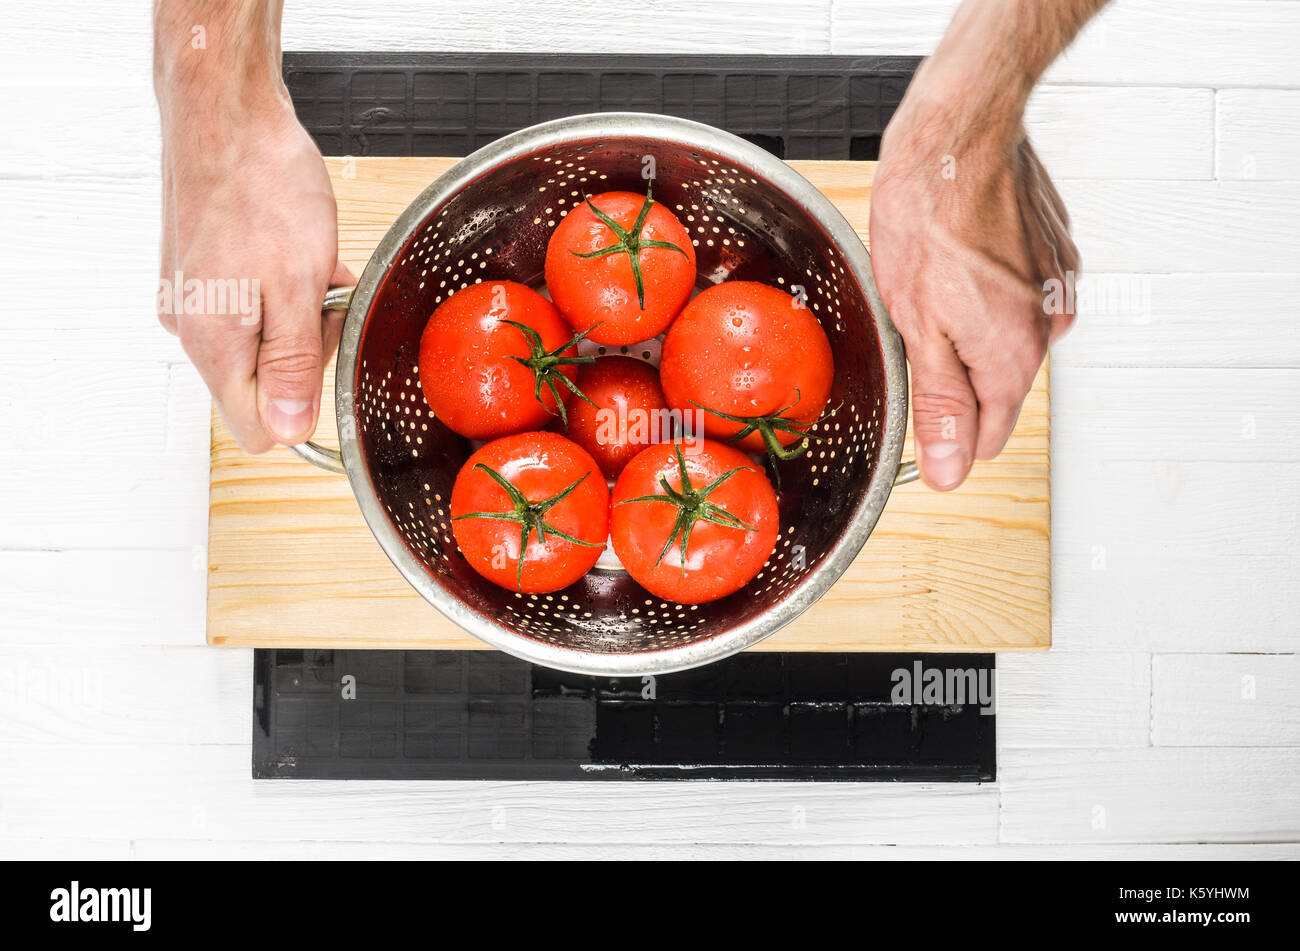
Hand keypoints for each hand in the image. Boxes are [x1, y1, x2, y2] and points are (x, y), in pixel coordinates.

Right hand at [158, 100, 349, 452]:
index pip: (256, 429)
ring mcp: (193, 300)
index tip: (328, 363)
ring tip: (312, 268)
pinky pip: (252, 309)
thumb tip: (289, 429)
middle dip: (307, 351)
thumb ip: (293, 366)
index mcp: (212, 342)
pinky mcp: (202, 276)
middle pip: (263, 386)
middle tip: (324, 298)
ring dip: (300, 317)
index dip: (303, 407)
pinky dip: (283, 292)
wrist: (226, 114)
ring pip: (262, 344)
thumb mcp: (298, 287)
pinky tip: (298, 257)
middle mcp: (191, 328)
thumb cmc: (262, 184)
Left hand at [870, 83, 1078, 490]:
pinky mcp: (1055, 253)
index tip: (917, 408)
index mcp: (1013, 354)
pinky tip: (961, 254)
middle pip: (995, 386)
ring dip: (970, 322)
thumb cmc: (929, 213)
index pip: (987, 438)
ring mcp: (1057, 285)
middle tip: (918, 319)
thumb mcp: (916, 326)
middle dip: (954, 367)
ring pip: (1005, 337)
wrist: (960, 131)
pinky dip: (988, 286)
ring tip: (937, 277)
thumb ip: (939, 406)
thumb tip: (949, 471)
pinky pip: (1017, 294)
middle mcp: (1048, 326)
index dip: (946, 432)